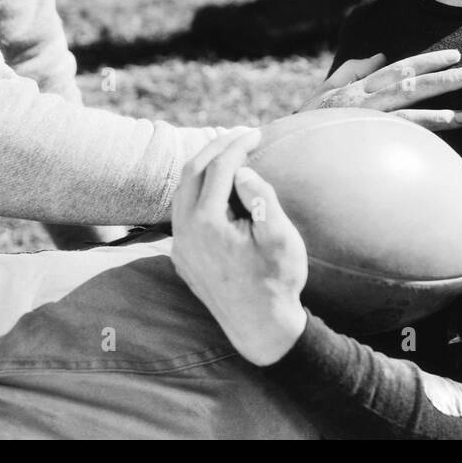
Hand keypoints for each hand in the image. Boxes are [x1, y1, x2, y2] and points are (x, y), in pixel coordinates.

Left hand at [171, 128, 309, 365]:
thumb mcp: (280, 237)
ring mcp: (180, 246)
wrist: (261, 329)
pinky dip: (197, 191)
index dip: (238, 145)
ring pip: (182, 191)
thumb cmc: (278, 281)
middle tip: (241, 135)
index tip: (257, 133)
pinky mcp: (182, 257)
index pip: (219, 168)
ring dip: (203, 168)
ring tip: (229, 154)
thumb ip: (261, 197)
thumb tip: (241, 170)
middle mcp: (186, 232)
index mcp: (208, 224)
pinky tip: (216, 188)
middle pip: (192, 172)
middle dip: (215, 148)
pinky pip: (182, 212)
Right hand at [297, 49, 461, 131]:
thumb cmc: (308, 122)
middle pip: (409, 82)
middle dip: (441, 78)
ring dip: (440, 106)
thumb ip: (352, 70)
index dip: (427, 62)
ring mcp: (366, 118)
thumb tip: (380, 56)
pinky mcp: (365, 137)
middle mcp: (365, 98)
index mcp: (359, 87)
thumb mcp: (325, 91)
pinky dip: (425, 125)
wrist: (289, 150)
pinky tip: (446, 125)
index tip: (452, 57)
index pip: (398, 68)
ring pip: (409, 105)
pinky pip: (400, 130)